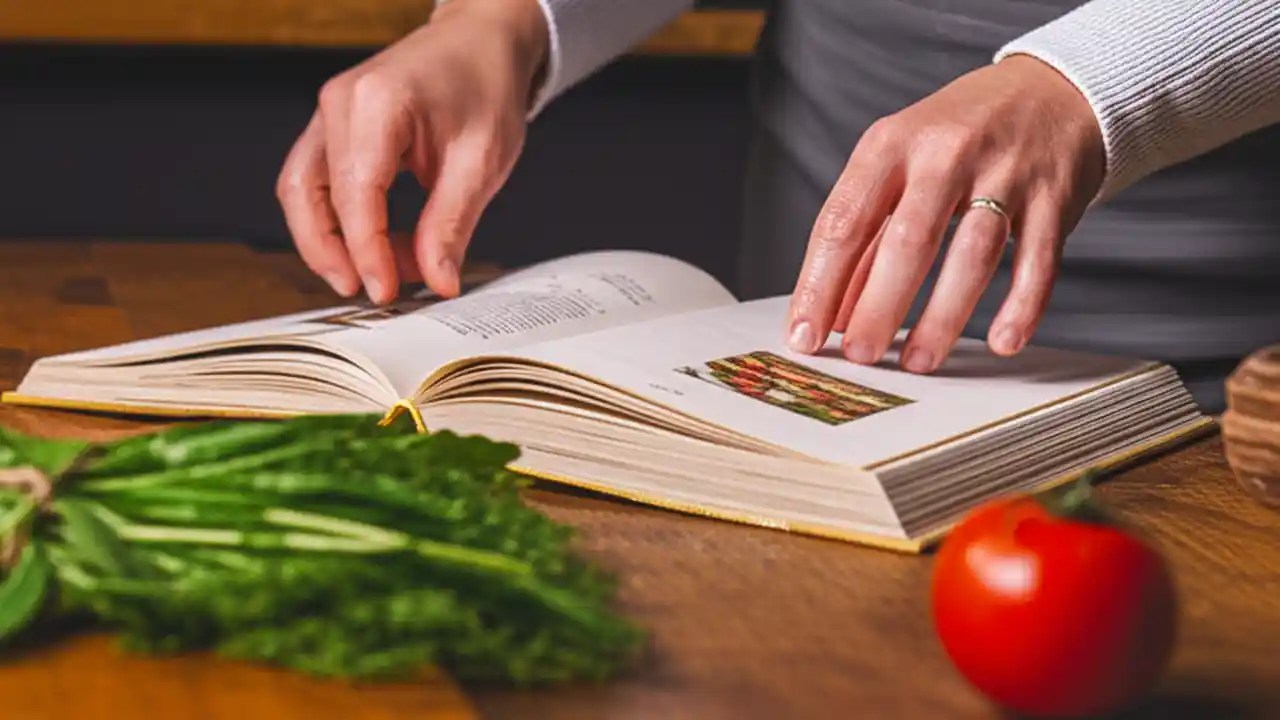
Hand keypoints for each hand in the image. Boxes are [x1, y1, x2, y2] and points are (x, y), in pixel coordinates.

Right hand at [276, 0, 547, 303]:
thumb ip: (452, 223)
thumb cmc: (485, 85)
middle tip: (372, 292)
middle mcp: (340, 103)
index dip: (366, 252)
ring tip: (373, 276)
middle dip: (335, 254)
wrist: (482, 42)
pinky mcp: (334, 126)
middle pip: (307, 194)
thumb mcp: (483, 160)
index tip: (387, 291)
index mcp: (378, 103)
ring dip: (327, 242)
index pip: (356, 195)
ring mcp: (330, 112)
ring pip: (300, 190)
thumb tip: (438, 281)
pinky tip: (378, 246)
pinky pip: (317, 181)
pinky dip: (339, 220)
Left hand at [784, 56, 1104, 371]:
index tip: (803, 335)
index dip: (820, 283)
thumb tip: (833, 313)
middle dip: (879, 307)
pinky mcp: (1055, 197)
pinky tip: (1001, 342)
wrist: (1053, 89)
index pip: (844, 220)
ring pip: (972, 254)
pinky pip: (1039, 261)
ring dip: (942, 317)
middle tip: (860, 355)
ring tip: (918, 361)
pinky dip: (1021, 306)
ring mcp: (1006, 172)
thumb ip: (867, 236)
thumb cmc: (958, 137)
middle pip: (907, 240)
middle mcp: (947, 152)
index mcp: (891, 144)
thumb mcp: (900, 165)